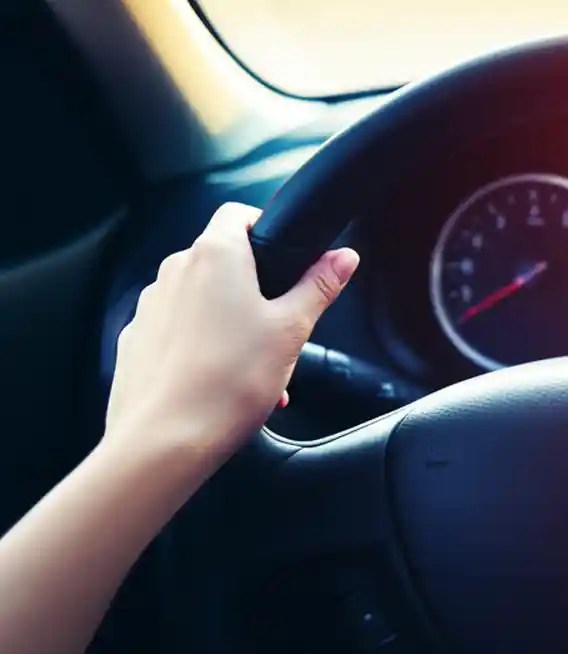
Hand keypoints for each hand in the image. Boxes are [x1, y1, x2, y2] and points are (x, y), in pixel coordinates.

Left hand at [105, 203, 359, 475]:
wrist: (165, 439)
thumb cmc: (228, 383)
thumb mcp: (292, 330)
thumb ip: (319, 286)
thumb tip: (343, 258)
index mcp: (215, 255)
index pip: (241, 214)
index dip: (269, 231)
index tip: (291, 263)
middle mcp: (176, 271)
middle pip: (226, 263)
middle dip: (259, 292)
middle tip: (282, 333)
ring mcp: (152, 305)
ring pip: (204, 301)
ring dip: (234, 324)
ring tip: (258, 371)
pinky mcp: (138, 340)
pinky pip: (181, 332)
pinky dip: (205, 348)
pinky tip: (226, 384)